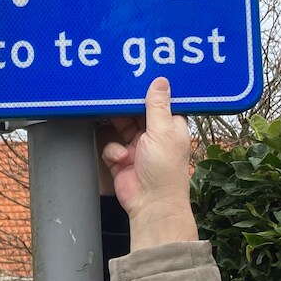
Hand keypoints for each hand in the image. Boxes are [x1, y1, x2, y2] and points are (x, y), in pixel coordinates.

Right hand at [101, 77, 197, 249]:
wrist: (150, 203)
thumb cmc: (164, 170)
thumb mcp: (162, 131)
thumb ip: (157, 105)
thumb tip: (160, 81)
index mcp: (170, 126)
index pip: (162, 102)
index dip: (151, 91)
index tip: (138, 77)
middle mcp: (154, 135)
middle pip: (138, 112)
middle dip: (128, 107)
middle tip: (116, 94)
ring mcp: (137, 147)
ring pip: (121, 125)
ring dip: (118, 127)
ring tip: (113, 120)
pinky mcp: (121, 159)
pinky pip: (111, 145)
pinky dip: (113, 150)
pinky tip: (121, 157)